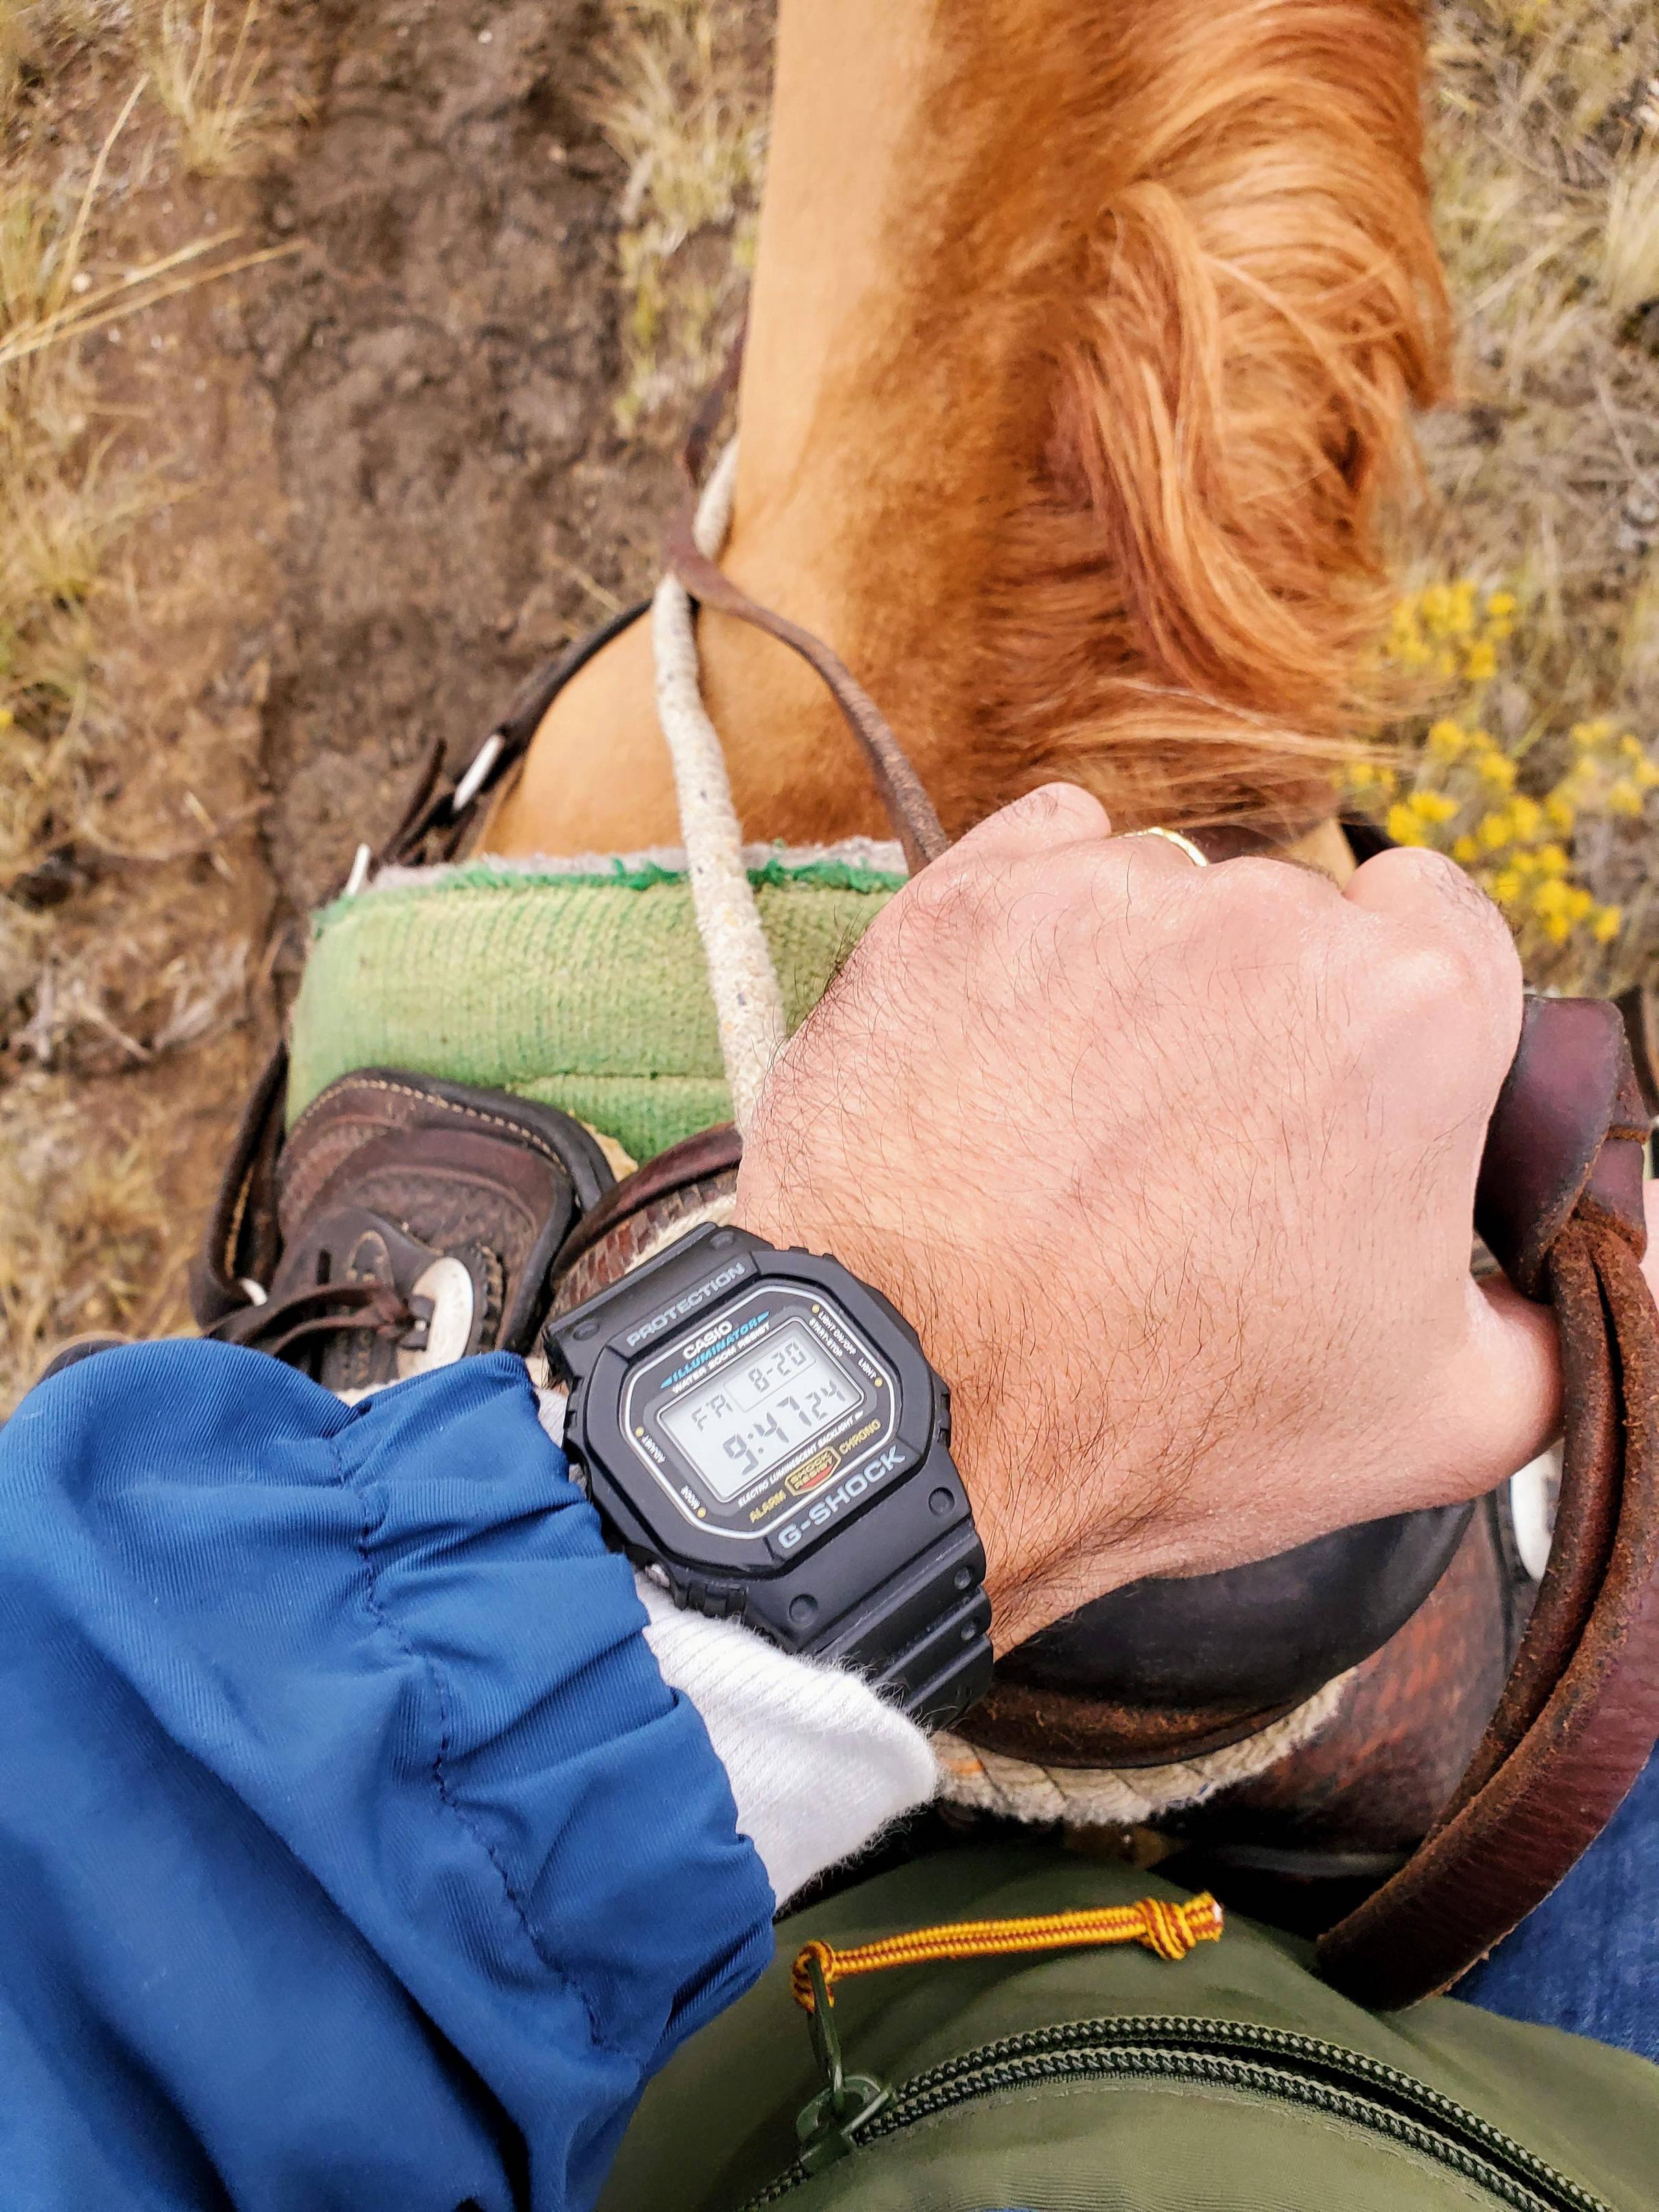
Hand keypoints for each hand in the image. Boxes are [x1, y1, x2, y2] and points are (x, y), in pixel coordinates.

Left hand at [734, 785, 1653, 1652]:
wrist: (915, 1412)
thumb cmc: (1168, 1415)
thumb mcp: (1441, 1422)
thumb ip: (1555, 1317)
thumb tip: (1591, 1253)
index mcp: (1414, 1013)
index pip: (1448, 925)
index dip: (1401, 1014)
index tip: (1343, 1086)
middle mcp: (1266, 921)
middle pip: (1300, 922)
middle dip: (1268, 1015)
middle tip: (1201, 1152)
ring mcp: (1103, 900)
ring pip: (1167, 899)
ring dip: (1149, 980)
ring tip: (1086, 1125)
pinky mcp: (967, 899)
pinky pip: (1046, 859)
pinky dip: (1043, 931)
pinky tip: (1020, 1045)